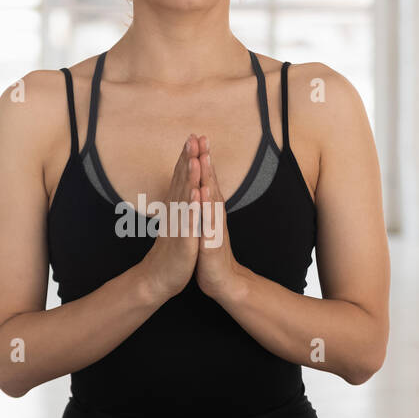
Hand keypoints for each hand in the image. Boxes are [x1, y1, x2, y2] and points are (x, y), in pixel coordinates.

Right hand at [137, 135, 201, 301]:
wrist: (158, 280)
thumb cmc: (170, 253)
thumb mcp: (175, 225)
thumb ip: (176, 205)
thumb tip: (180, 189)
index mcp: (176, 209)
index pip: (181, 180)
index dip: (186, 158)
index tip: (193, 138)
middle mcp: (175, 214)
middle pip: (182, 183)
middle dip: (188, 159)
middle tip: (192, 137)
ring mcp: (179, 227)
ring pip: (184, 199)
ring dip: (189, 178)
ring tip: (194, 158)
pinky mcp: (184, 243)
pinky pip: (188, 224)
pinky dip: (193, 209)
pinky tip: (197, 194)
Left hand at [193, 136, 242, 300]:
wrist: (222, 280)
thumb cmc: (209, 252)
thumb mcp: (203, 225)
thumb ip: (203, 206)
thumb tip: (199, 188)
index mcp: (210, 210)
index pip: (206, 179)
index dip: (201, 158)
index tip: (196, 137)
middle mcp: (214, 215)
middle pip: (210, 182)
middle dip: (205, 160)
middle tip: (201, 137)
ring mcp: (214, 227)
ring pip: (211, 198)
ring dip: (207, 178)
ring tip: (203, 157)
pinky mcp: (211, 241)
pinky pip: (208, 221)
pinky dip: (205, 206)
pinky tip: (203, 193)